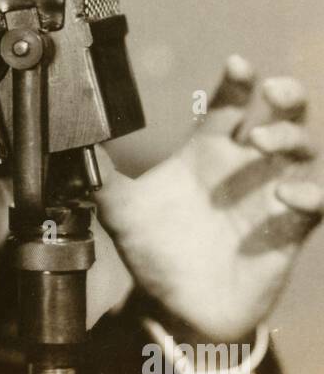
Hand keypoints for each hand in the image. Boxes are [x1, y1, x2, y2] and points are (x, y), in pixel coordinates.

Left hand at [94, 56, 321, 342]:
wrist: (172, 307)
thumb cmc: (153, 251)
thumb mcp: (120, 209)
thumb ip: (102, 174)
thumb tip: (73, 143)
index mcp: (208, 151)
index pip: (231, 103)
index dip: (238, 81)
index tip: (237, 65)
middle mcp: (244, 167)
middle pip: (282, 114)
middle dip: (284, 95)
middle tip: (270, 91)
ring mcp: (268, 197)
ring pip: (301, 151)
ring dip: (289, 137)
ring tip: (261, 140)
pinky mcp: (286, 231)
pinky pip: (312, 203)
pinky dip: (306, 194)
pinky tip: (285, 194)